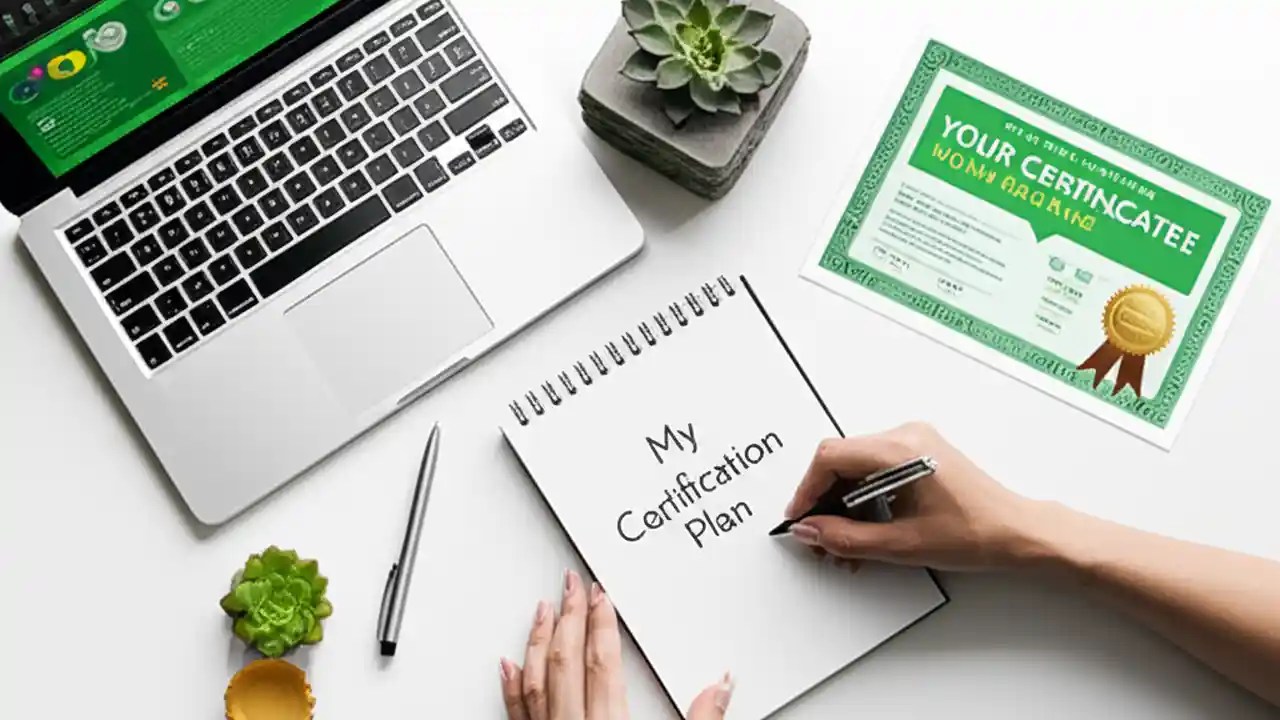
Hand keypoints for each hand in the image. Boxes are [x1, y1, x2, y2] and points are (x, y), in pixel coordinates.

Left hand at [500, 570, 734, 719]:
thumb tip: (721, 685)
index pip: (603, 661)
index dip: (602, 624)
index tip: (600, 594)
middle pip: (567, 661)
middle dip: (570, 618)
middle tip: (571, 585)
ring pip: (537, 680)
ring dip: (540, 641)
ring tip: (543, 610)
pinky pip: (516, 714)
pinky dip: (512, 686)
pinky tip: (509, 663)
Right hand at [785, 423, 1049, 571]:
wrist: (1016, 532)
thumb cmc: (976, 532)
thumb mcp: (901, 544)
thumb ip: (846, 538)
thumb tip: (811, 530)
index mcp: (901, 449)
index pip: (831, 457)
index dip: (808, 489)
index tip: (800, 517)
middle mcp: (906, 435)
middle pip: (841, 459)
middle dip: (825, 500)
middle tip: (819, 535)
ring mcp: (913, 441)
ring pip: (855, 465)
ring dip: (843, 502)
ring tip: (844, 540)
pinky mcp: (918, 452)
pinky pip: (874, 468)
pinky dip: (862, 497)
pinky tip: (864, 527)